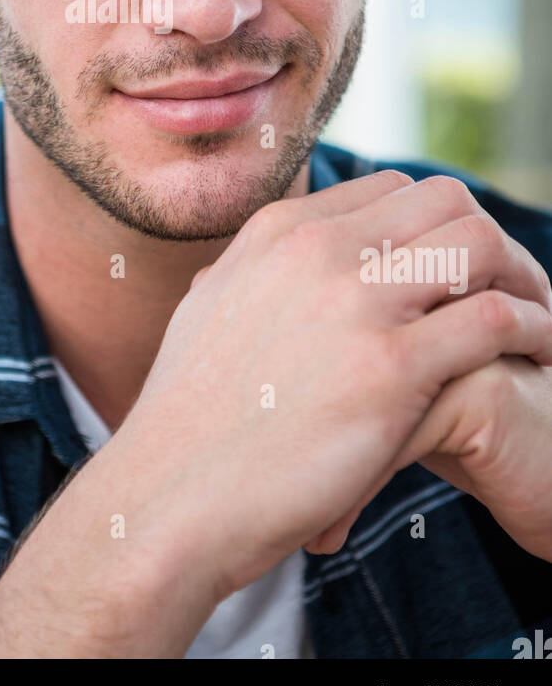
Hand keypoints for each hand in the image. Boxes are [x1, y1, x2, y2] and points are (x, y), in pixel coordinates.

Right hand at [113, 172, 551, 601]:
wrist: (170, 497)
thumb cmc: (190, 422)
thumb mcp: (213, 309)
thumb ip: (257, 273)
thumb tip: (272, 259)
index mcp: (278, 231)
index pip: (392, 188)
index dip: (439, 225)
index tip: (462, 271)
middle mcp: (317, 248)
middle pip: (445, 199)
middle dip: (492, 240)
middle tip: (514, 291)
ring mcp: (354, 302)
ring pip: (480, 243)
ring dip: (524, 279)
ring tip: (538, 326)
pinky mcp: (390, 367)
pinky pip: (496, 318)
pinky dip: (533, 329)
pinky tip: (535, 359)